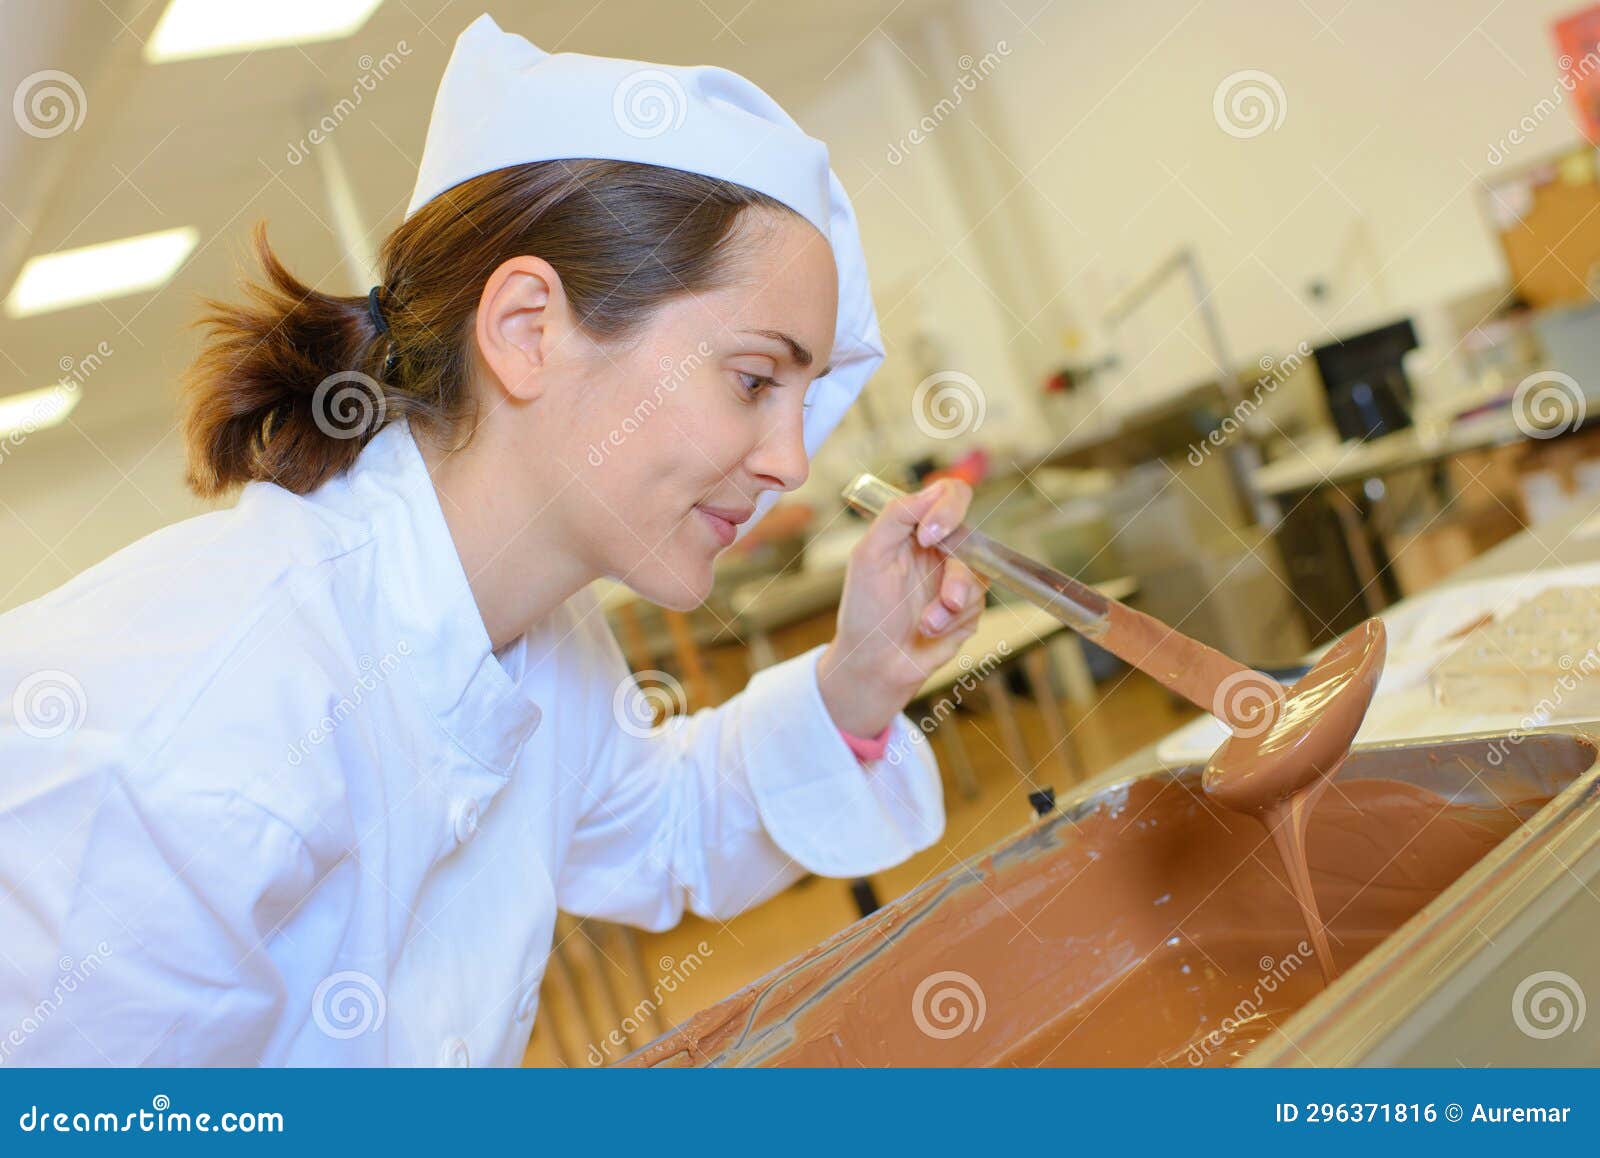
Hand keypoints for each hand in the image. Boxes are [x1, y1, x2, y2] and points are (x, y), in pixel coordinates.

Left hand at [817, 478, 987, 737]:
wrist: (873, 665)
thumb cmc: (864, 610)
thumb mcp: (869, 556)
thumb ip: (896, 517)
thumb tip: (932, 489)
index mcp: (916, 529)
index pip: (950, 495)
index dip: (949, 508)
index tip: (929, 535)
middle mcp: (941, 550)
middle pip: (973, 538)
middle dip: (957, 574)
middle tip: (947, 598)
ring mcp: (956, 579)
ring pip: (978, 576)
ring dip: (951, 604)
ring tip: (926, 623)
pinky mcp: (968, 610)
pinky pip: (977, 605)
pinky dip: (952, 621)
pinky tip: (930, 631)